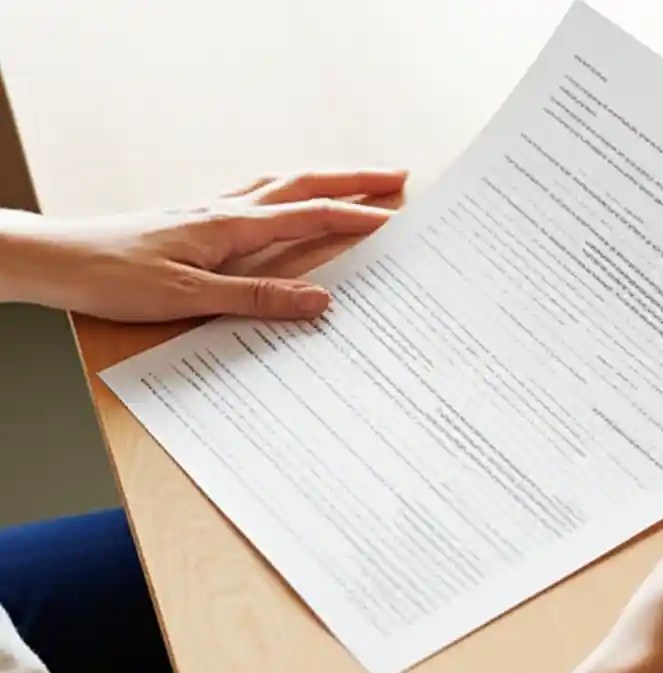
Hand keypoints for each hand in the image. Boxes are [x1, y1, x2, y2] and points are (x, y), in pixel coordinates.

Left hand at [0, 168, 406, 321]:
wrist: (60, 259)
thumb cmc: (117, 279)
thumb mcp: (192, 298)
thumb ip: (258, 297)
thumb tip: (318, 299)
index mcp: (231, 226)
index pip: (309, 216)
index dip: (355, 217)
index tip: (395, 219)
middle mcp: (225, 209)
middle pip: (303, 185)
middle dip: (352, 180)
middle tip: (394, 176)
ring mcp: (209, 209)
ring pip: (279, 183)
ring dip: (322, 180)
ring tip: (353, 181)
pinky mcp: (194, 218)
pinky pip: (254, 194)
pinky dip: (286, 190)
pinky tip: (284, 199)